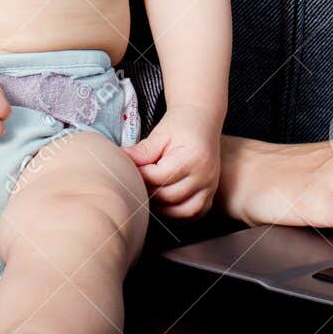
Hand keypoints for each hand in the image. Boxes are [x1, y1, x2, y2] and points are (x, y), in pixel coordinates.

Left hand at [125, 104, 221, 218]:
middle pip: (168, 196)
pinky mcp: (211, 194)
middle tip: (138, 181)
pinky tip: (166, 202)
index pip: (158, 177)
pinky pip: (193, 213)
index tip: (130, 170)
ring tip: (151, 190)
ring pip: (181, 211)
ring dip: (161, 206)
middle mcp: (205, 175)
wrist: (201, 120)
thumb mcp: (160, 133)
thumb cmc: (180, 126)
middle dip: (148, 191)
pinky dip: (177, 212)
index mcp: (193, 157)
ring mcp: (211, 187)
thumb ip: (143, 150)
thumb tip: (121, 159)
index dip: (140, 176)